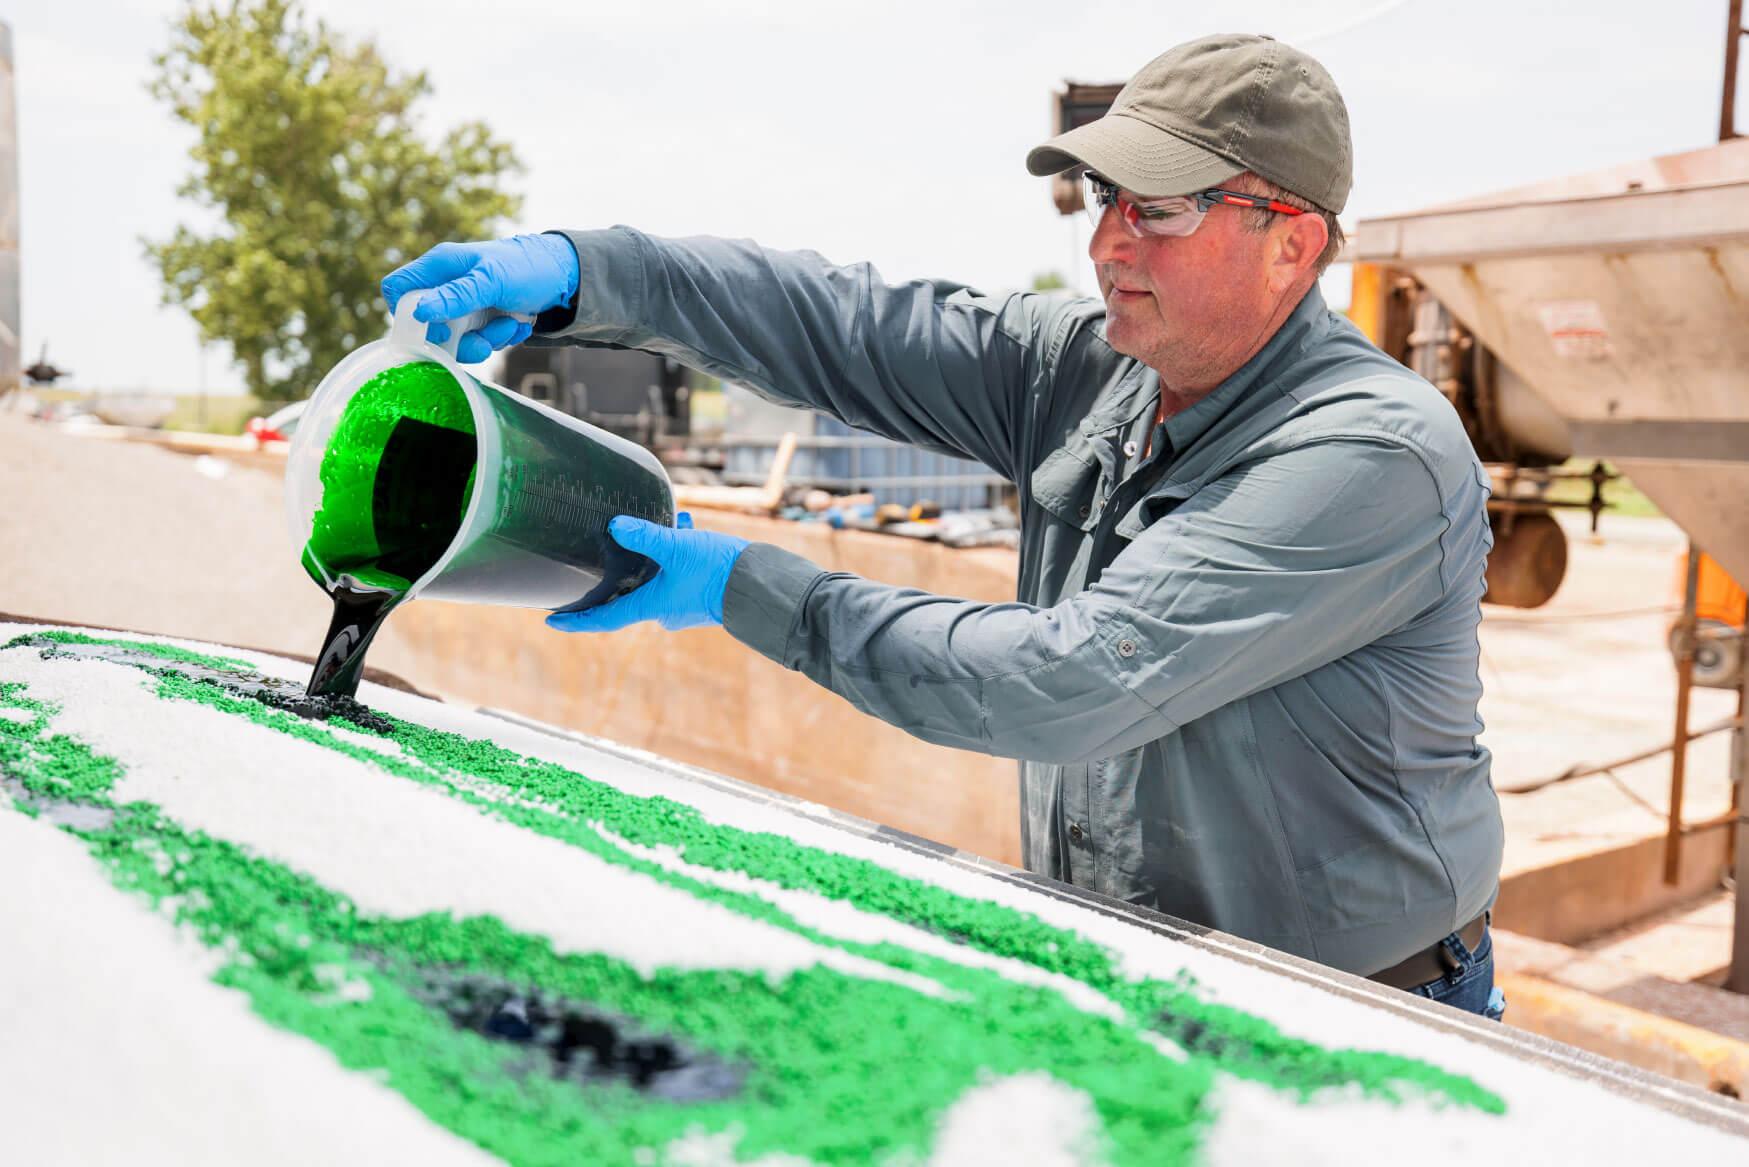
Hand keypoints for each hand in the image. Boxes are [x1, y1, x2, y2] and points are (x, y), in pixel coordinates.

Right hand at [381, 234, 579, 362]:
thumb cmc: (527, 267)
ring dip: (487, 340)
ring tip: (512, 325)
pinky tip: (519, 324)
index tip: (437, 329)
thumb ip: (457, 296)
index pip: (399, 289)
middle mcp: (447, 285)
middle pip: (430, 325)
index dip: (408, 314)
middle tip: (484, 342)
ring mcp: (465, 304)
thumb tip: (420, 312)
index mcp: (440, 266)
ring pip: (457, 339)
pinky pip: (480, 341)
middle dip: (460, 340)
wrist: (564, 276)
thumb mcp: (491, 281)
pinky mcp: (482, 319)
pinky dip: (500, 338)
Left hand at [546, 513, 750, 632]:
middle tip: (605, 552)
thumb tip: (615, 526)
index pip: (604, 619)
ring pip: (656, 578)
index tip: (552, 620)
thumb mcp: (678, 547)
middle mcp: (665, 610)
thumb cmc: (718, 571)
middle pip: (628, 594)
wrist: (761, 585)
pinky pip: (678, 572)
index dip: (576, 620)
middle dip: (619, 572)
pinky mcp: (702, 594)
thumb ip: (645, 535)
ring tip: (663, 525)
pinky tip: (687, 526)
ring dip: (653, 554)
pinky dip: (676, 553)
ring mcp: (684, 604)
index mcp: (652, 606)